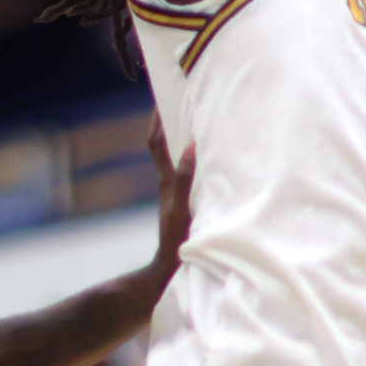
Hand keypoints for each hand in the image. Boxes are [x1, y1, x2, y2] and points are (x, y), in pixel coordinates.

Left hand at [148, 111, 193, 286]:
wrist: (172, 266)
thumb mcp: (180, 206)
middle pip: (166, 145)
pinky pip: (188, 173)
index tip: (160, 99)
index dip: (156, 121)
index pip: (156, 143)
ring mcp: (177, 192)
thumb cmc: (175, 238)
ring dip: (183, 139)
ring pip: (178, 158)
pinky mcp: (186, 201)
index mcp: (166, 180)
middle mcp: (169, 182)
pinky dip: (194, 160)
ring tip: (199, 122)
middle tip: (182, 103)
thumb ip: (184, 177)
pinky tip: (209, 158)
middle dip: (170, 124)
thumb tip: (189, 145)